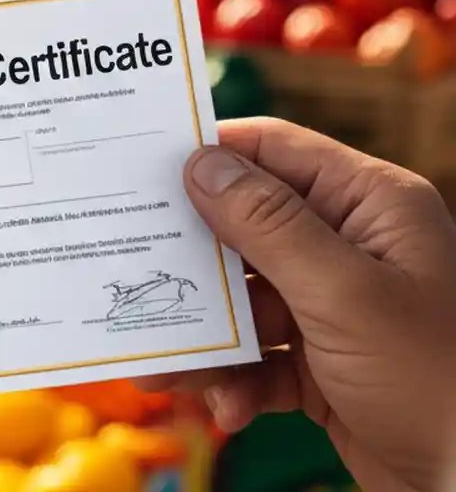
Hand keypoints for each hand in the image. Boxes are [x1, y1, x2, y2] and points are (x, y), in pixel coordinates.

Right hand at [139, 118, 455, 490]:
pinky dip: (235, 380)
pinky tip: (231, 406)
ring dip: (205, 335)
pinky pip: (257, 355)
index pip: (275, 151)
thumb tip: (202, 164)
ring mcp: (334, 305)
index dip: (209, 154)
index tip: (139, 168)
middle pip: (244, 229)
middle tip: (133, 270)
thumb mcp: (345, 296)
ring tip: (165, 367)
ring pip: (242, 300)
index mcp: (371, 206)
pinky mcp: (322, 361)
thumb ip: (269, 226)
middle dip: (191, 262)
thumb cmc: (436, 382)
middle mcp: (351, 246)